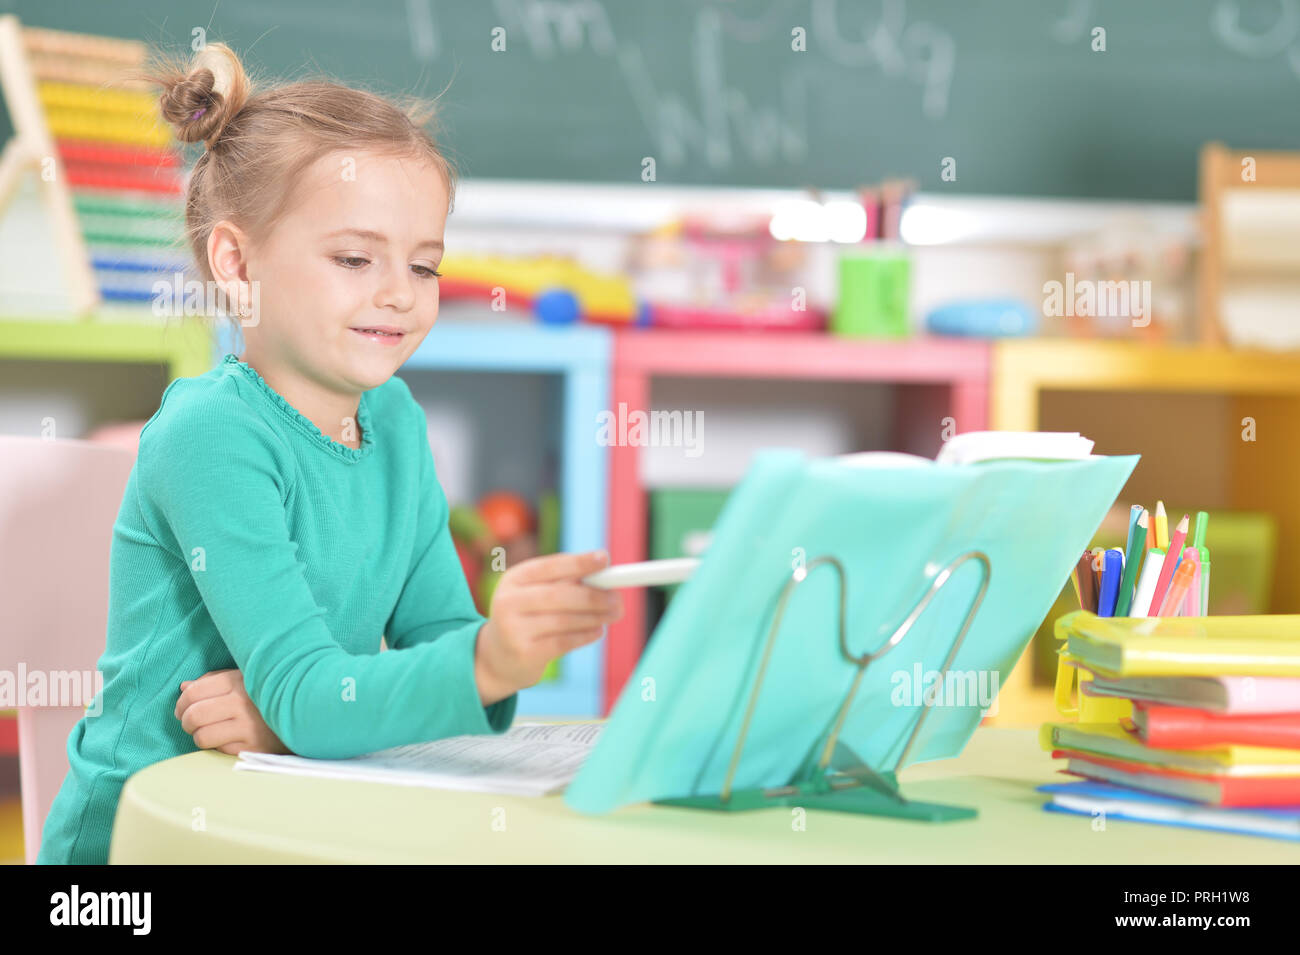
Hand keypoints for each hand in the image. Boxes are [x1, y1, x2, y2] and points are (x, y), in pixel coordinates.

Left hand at [174, 668, 290, 755]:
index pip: (193, 693)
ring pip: (202, 736)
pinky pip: (220, 749)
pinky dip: (219, 746)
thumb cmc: (267, 694)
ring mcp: (248, 727)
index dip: (181, 703)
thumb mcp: (244, 678)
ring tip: (209, 732)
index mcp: (237, 681)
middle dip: (186, 721)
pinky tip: (229, 739)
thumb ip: (214, 680)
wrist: (304, 713)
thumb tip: (184, 687)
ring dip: (200, 736)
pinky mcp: (253, 747)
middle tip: (191, 723)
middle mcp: (241, 703)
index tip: (183, 709)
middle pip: (194, 715)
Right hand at [475, 550, 622, 701]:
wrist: (498, 657)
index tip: (605, 559)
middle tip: (618, 598)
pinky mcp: (524, 653)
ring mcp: (514, 629)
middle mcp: (509, 601)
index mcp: (515, 579)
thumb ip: (567, 583)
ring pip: (564, 620)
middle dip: (594, 596)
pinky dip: (585, 635)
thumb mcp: (538, 593)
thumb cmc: (529, 617)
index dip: (579, 562)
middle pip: (559, 595)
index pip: (549, 566)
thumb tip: (608, 580)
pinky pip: (563, 642)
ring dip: (595, 617)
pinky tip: (599, 630)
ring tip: (613, 614)